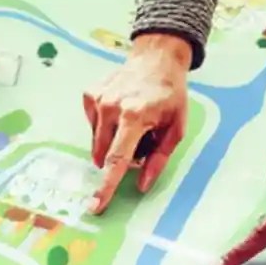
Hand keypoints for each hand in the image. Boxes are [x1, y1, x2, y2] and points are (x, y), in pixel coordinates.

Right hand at [83, 33, 189, 213]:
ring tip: (133, 122)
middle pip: (106, 153)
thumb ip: (158, 159)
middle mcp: (111, 107)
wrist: (156, 58)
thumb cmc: (170, 95)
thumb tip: (140, 185)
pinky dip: (106, 126)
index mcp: (135, 116)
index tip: (95, 206)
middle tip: (141, 141)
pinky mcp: (90, 94)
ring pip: (98, 141)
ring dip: (114, 142)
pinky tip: (120, 112)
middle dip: (121, 157)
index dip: (106, 186)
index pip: (117, 160)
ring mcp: (98, 99)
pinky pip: (94, 125)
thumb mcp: (175, 128)